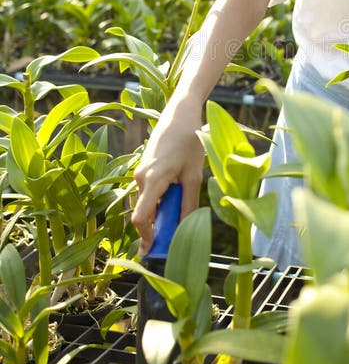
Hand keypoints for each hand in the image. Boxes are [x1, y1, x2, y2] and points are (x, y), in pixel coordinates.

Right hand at [131, 100, 204, 255]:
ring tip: (182, 209)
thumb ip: (189, 203)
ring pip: (147, 202)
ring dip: (161, 211)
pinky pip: (149, 191)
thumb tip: (187, 228)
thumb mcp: (194, 175)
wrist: (180, 112)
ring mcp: (140, 172)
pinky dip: (160, 199)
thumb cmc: (190, 140)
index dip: (147, 237)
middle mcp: (140, 177)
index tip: (155, 251)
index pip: (140, 218)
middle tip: (176, 236)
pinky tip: (176, 194)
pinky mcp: (143, 167)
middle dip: (158, 226)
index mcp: (152, 180)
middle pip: (144, 212)